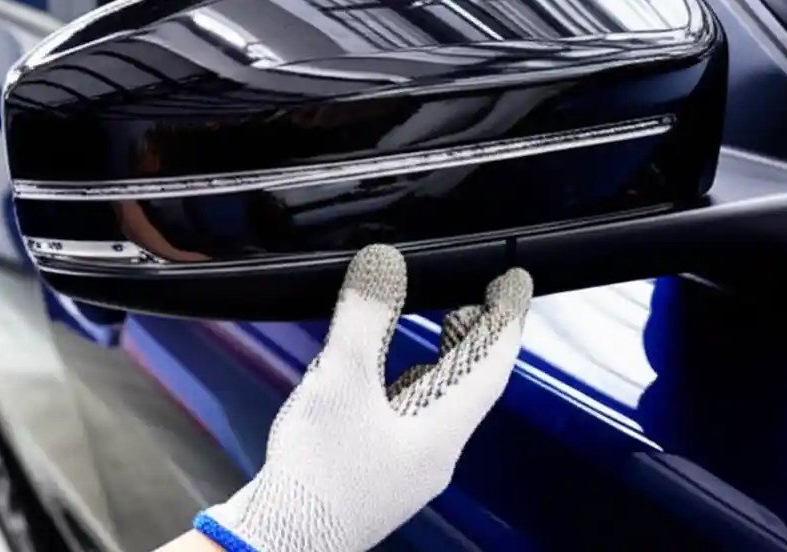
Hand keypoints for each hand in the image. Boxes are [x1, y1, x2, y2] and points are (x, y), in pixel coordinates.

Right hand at [193, 245, 532, 551]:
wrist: (274, 547)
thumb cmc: (316, 478)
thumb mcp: (341, 382)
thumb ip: (364, 319)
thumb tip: (383, 263)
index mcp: (441, 434)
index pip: (491, 367)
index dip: (505, 321)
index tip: (513, 285)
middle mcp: (432, 455)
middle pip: (468, 386)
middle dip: (476, 340)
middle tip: (479, 298)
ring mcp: (403, 469)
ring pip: (437, 404)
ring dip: (443, 362)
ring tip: (443, 326)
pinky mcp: (373, 476)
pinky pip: (407, 419)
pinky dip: (408, 385)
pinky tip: (386, 375)